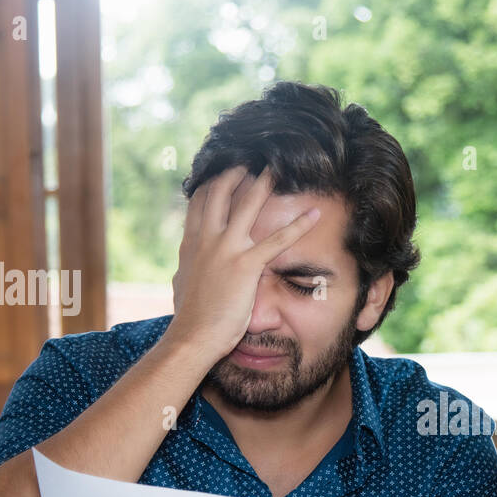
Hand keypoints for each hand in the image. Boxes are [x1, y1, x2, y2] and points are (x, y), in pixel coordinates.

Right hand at [166, 166, 321, 366]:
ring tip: (278, 168)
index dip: (213, 182)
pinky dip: (299, 225)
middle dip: (236, 172)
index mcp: (191, 243)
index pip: (200, 201)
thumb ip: (186, 268)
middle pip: (221, 193)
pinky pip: (278, 240)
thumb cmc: (189, 318)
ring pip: (248, 206)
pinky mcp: (246, 266)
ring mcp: (226, 250)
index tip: (223, 168)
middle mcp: (207, 239)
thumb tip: (182, 268)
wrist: (192, 337)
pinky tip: (315, 214)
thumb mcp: (182, 284)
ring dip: (264, 185)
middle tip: (251, 159)